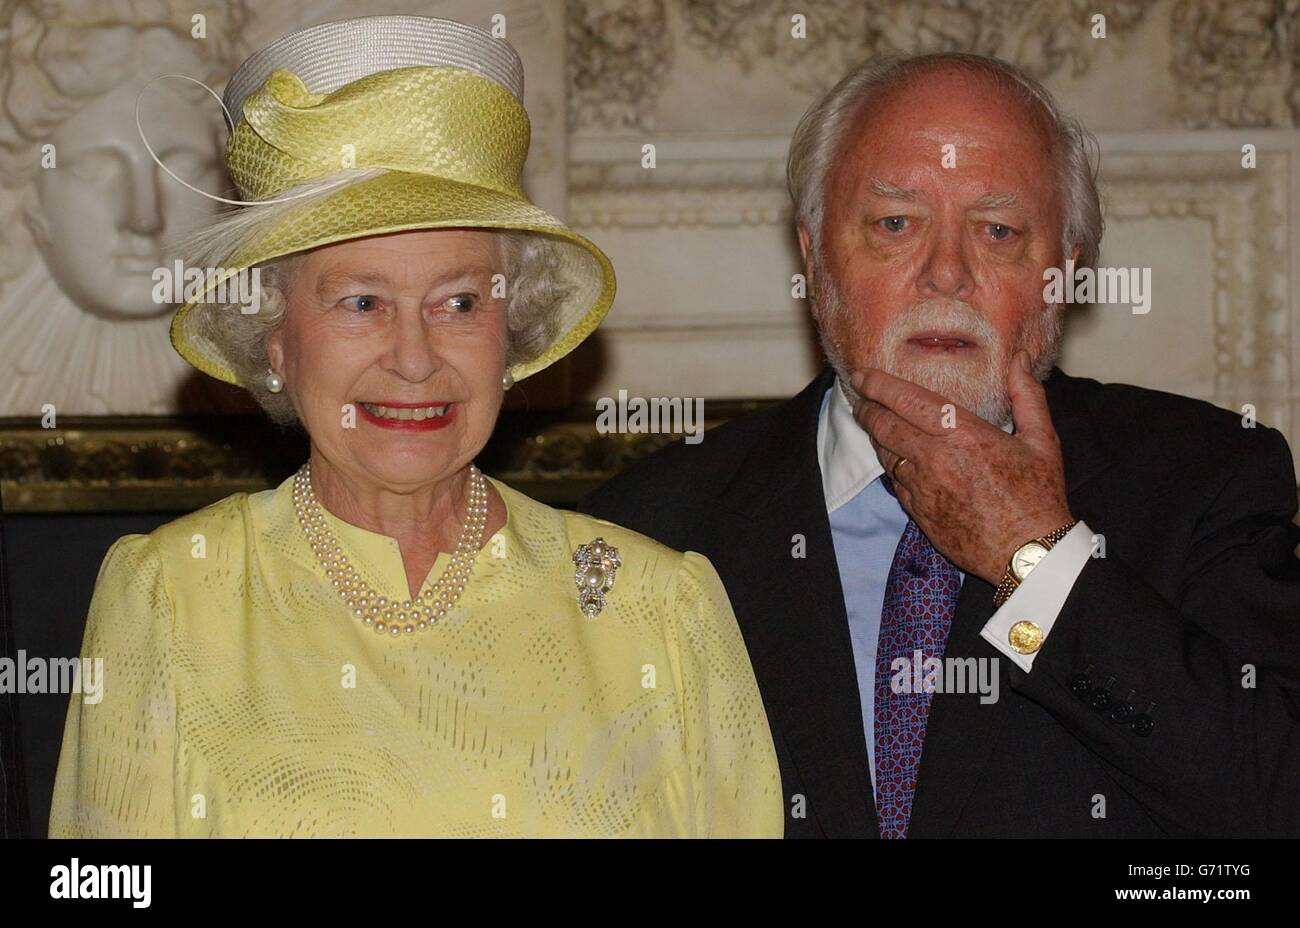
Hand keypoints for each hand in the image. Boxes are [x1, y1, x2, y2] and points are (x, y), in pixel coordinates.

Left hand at [850, 351, 1074, 584]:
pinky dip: (890, 464)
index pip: (906, 400)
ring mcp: (922, 486)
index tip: (862, 375)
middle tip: (862, 398)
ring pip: (884, 453)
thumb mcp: (1042, 440)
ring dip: (875, 435)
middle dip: (868, 408)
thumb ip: (1026, 395)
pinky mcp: (917, 511)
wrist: (1028, 554)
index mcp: (962, 433)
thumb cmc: (1038, 496)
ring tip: (873, 422)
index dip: (878, 385)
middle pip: (883, 425)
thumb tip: (1020, 359)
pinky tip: (893, 457)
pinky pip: (894, 481)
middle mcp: (934, 457)